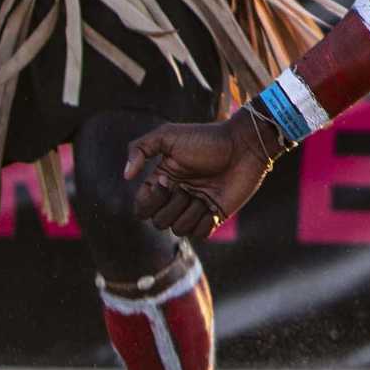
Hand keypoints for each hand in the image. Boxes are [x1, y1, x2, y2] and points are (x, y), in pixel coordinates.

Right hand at [125, 111, 281, 239]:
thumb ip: (139, 149)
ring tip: (204, 194)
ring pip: (179, 231)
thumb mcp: (168, 135)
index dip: (151, 199)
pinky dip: (206, 222)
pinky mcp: (215, 216)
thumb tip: (126, 176)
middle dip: (172, 206)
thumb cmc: (207, 138)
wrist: (243, 146)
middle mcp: (176, 196)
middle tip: (189, 186)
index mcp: (162, 181)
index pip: (142, 207)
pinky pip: (201, 234)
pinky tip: (214, 206)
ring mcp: (196, 208)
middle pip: (158, 222)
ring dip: (190, 213)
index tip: (166, 180)